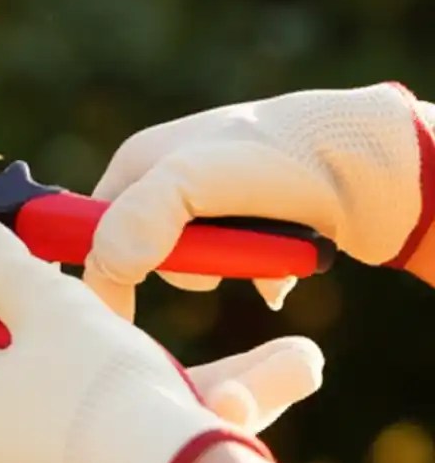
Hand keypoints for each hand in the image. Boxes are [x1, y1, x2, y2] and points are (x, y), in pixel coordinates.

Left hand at [0, 216, 322, 462]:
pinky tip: (242, 408)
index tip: (77, 302)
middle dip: (133, 351)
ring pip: (126, 421)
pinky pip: (150, 460)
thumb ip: (0, 263)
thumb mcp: (45, 303)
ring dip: (194, 389)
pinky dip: (198, 430)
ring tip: (264, 372)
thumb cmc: (100, 396)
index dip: (37, 315)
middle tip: (155, 342)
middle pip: (66, 382)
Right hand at [82, 83, 434, 317]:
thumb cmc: (278, 160)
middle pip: (144, 251)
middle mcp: (170, 175)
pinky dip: (256, 276)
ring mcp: (213, 198)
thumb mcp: (193, 181)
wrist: (369, 163)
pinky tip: (280, 272)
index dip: (107, 265)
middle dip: (183, 270)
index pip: (93, 226)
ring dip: (224, 272)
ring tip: (259, 259)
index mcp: (140, 159)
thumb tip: (103, 268)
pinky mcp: (253, 219)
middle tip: (216, 269)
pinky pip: (236, 266)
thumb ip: (142, 218)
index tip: (125, 303)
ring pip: (195, 264)